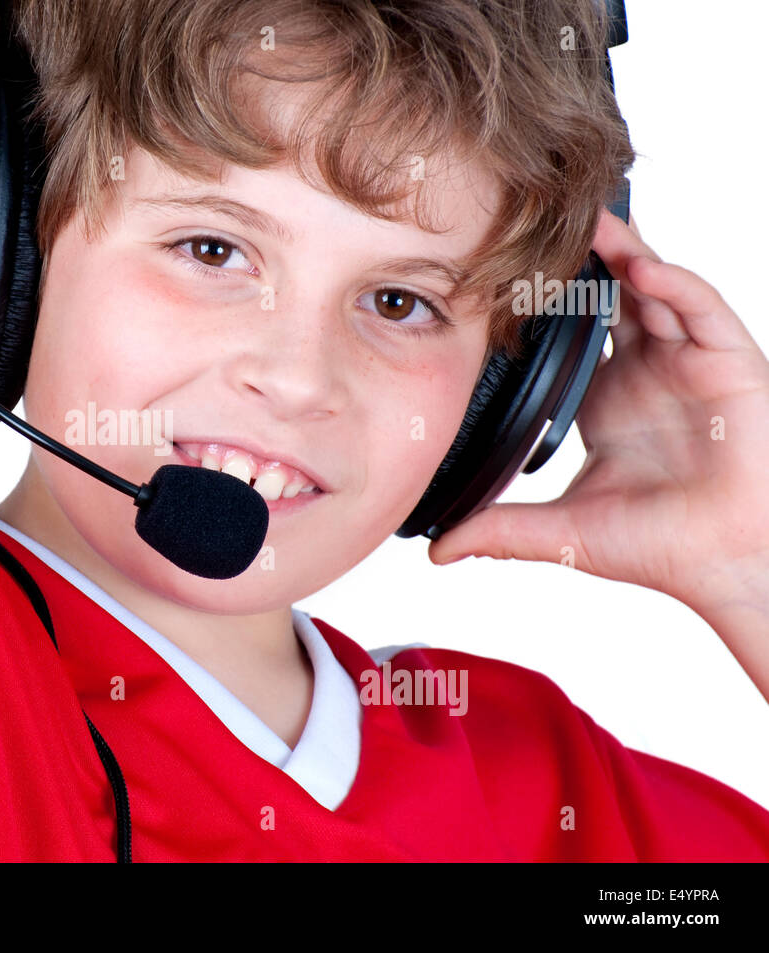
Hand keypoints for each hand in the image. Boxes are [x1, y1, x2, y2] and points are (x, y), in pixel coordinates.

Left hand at [429, 208, 768, 619]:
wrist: (723, 563)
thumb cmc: (660, 542)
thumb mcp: (561, 531)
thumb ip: (500, 530)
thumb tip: (436, 551)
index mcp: (604, 395)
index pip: (567, 329)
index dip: (538, 297)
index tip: (495, 270)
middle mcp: (646, 368)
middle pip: (610, 292)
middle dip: (581, 256)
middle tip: (539, 218)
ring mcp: (688, 361)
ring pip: (654, 287)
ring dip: (625, 253)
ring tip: (589, 222)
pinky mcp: (729, 364)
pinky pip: (702, 310)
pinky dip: (675, 286)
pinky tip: (644, 270)